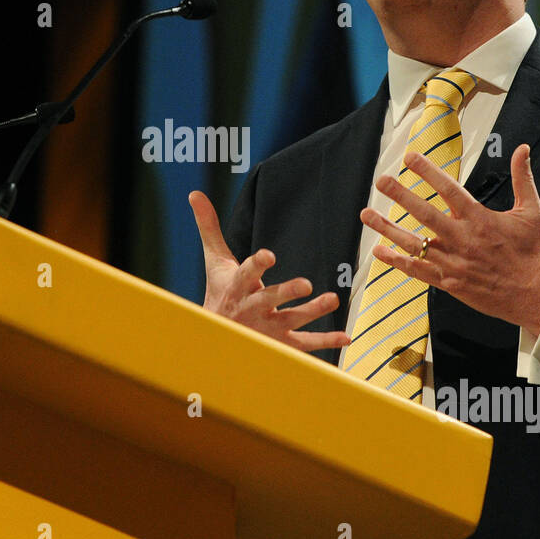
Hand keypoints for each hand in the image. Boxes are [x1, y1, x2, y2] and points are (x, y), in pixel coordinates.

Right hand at [188, 190, 351, 352]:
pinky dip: (324, 341)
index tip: (269, 255)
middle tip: (306, 284)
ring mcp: (268, 327)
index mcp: (237, 286)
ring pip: (291, 320)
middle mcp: (252, 308)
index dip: (257, 264)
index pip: (246, 273)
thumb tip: (194, 194)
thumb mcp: (215, 261)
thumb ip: (209, 228)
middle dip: (286, 291)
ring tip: (332, 300)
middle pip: (269, 298)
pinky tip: (345, 336)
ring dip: (312, 311)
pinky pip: (303, 344)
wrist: (217, 337)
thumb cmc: (220, 292)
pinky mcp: (281, 342)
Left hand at [361, 144, 539, 336]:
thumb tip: (522, 149)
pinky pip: (417, 270)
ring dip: (388, 228)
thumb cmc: (531, 252)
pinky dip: (396, 261)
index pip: (449, 189)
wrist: (533, 295)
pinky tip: (379, 251)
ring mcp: (453, 262)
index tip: (410, 157)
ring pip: (414, 244)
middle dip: (401, 196)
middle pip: (425, 214)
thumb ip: (522, 178)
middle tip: (381, 181)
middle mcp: (462, 239)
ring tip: (366, 214)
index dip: (428, 171)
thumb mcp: (532, 211)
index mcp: (480, 219)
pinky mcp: (448, 281)